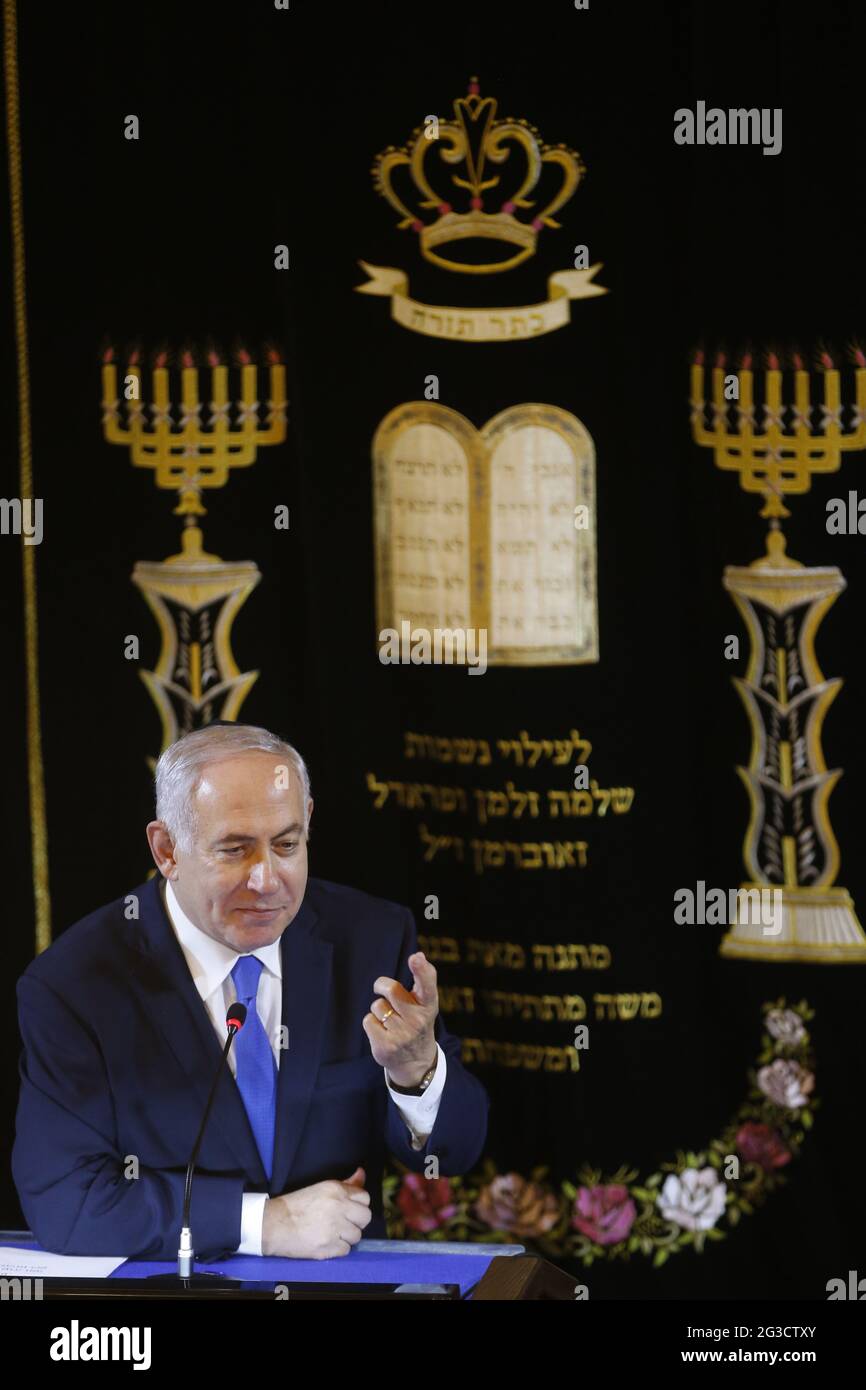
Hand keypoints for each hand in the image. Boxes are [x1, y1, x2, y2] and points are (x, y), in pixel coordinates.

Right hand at [261, 1166, 371, 1257]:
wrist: (274, 1225)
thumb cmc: (295, 1206)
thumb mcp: (321, 1188)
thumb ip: (345, 1184)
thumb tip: (361, 1173)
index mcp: (335, 1190)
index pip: (365, 1197)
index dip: (358, 1204)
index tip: (349, 1209)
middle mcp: (338, 1207)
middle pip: (365, 1217)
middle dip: (357, 1220)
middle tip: (343, 1222)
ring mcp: (334, 1229)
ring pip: (357, 1236)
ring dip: (347, 1236)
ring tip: (332, 1232)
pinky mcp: (328, 1248)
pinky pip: (346, 1250)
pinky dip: (338, 1248)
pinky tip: (326, 1242)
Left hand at [362, 950, 437, 1087]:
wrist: (415, 1063)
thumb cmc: (418, 1022)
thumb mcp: (426, 1003)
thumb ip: (423, 979)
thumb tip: (419, 955)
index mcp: (428, 1006)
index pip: (427, 985)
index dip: (421, 970)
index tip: (415, 958)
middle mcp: (417, 1021)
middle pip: (391, 989)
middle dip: (382, 986)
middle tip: (386, 993)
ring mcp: (402, 1035)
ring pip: (377, 1006)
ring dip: (379, 1010)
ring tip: (391, 1022)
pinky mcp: (385, 1046)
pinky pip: (368, 1020)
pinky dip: (372, 1024)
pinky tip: (384, 1033)